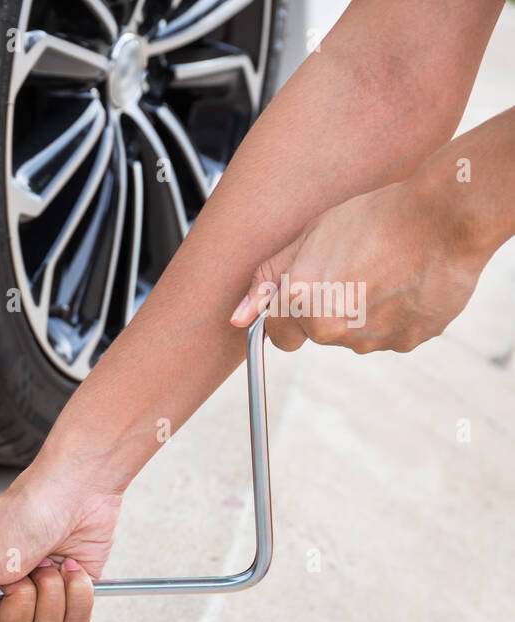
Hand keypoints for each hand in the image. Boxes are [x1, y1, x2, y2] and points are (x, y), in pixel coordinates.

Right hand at [0, 461, 120, 621]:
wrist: (75, 494)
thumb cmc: (21, 516)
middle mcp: (5, 587)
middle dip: (21, 603)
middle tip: (23, 570)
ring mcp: (40, 592)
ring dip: (51, 595)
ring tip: (48, 563)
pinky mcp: (72, 593)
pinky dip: (77, 594)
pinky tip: (71, 566)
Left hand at [229, 178, 487, 351]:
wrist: (445, 216)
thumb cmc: (374, 218)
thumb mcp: (309, 237)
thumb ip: (268, 281)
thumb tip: (238, 320)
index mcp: (300, 303)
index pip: (278, 334)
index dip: (290, 312)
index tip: (309, 292)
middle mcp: (332, 329)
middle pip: (318, 334)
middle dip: (328, 309)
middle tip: (356, 268)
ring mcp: (371, 339)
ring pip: (354, 336)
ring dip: (363, 313)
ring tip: (386, 272)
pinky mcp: (406, 343)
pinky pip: (389, 336)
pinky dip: (395, 317)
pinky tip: (406, 284)